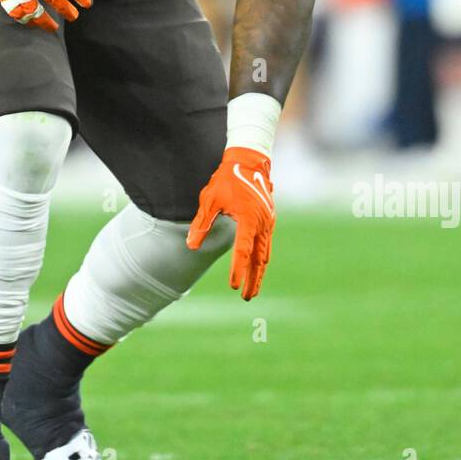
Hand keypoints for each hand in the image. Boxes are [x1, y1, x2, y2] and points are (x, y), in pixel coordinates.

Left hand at [188, 147, 274, 299]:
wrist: (249, 161)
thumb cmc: (226, 179)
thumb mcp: (209, 199)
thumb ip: (201, 223)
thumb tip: (191, 246)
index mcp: (248, 218)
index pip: (243, 251)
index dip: (238, 270)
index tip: (233, 287)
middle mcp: (262, 223)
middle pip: (259, 259)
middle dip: (253, 279)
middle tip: (246, 297)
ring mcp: (268, 222)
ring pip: (264, 254)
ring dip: (258, 273)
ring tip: (252, 290)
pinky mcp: (269, 220)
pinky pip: (266, 245)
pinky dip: (262, 260)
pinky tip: (256, 269)